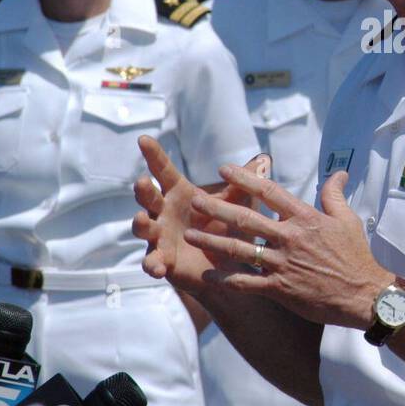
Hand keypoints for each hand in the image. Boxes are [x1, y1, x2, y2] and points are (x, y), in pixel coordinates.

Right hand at [132, 135, 268, 294]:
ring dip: (140, 224)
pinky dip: (153, 264)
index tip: (144, 137)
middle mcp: (164, 212)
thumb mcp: (238, 204)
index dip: (154, 154)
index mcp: (179, 194)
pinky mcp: (163, 260)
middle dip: (144, 190)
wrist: (227, 264)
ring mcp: (160, 236)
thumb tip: (264, 159)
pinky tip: (159, 267)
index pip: (164, 170)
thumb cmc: (227, 226)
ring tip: (142, 220)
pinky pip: (152, 263)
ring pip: (143, 228)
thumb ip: (245, 182)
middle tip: (143, 181)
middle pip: (148, 197)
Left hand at [186, 164, 389, 328]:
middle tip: (194, 199)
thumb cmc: (356, 256)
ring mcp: (283, 263)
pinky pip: (246, 282)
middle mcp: (290, 237)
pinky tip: (206, 275)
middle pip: (247, 219)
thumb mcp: (347, 219)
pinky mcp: (280, 288)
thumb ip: (334, 195)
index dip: (245, 179)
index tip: (225, 169)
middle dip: (217, 207)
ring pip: (240, 249)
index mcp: (304, 218)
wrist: (364, 294)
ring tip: (190, 234)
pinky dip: (225, 279)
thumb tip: (339, 172)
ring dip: (212, 241)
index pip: (270, 193)